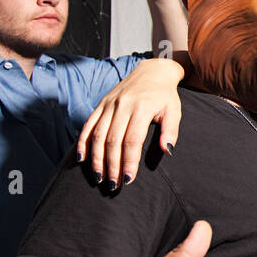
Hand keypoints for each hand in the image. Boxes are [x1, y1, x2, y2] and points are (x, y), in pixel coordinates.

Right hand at [77, 57, 184, 186]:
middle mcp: (122, 106)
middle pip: (112, 141)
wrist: (152, 71)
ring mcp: (109, 104)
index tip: (129, 179)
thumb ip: (171, 131)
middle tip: (113, 185)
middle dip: (112, 165)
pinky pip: (89, 125)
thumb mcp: (174, 110)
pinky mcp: (101, 104)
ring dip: (97, 158)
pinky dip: (83, 142)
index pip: (132, 140)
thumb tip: (167, 151)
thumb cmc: (165, 95)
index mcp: (141, 108)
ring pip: (98, 135)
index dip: (129, 161)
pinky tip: (82, 159)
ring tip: (99, 177)